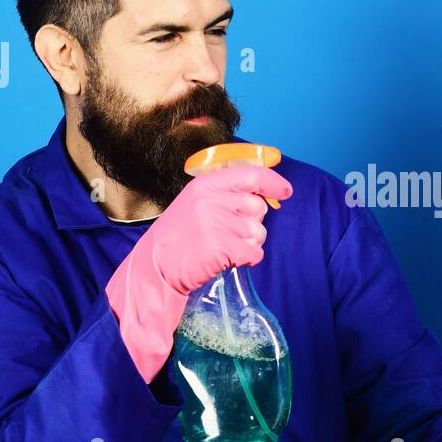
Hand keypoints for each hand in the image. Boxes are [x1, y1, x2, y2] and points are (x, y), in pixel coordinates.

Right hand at [152, 165, 293, 293]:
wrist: (155, 266)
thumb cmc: (179, 236)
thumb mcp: (195, 203)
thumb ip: (225, 194)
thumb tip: (264, 195)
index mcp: (206, 184)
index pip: (251, 175)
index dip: (273, 182)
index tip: (286, 191)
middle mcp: (211, 200)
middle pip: (258, 207)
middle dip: (251, 222)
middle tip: (228, 232)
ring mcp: (216, 223)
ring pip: (258, 232)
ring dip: (248, 243)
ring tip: (223, 247)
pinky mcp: (221, 248)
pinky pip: (254, 252)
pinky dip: (248, 259)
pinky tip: (228, 259)